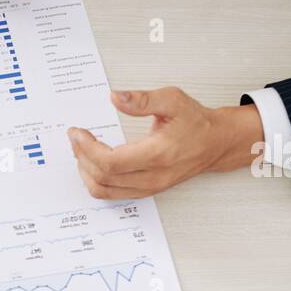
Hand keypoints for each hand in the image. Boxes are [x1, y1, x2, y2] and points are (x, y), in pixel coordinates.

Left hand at [69, 88, 263, 198]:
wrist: (215, 143)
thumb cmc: (196, 123)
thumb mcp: (172, 100)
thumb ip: (141, 99)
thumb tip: (115, 97)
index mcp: (158, 154)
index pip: (110, 162)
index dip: (86, 148)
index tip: (77, 133)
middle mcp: (152, 176)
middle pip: (103, 177)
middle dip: (82, 156)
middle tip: (76, 138)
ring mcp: (149, 187)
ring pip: (104, 190)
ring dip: (86, 171)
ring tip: (81, 150)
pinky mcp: (146, 190)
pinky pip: (112, 194)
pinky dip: (96, 180)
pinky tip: (93, 162)